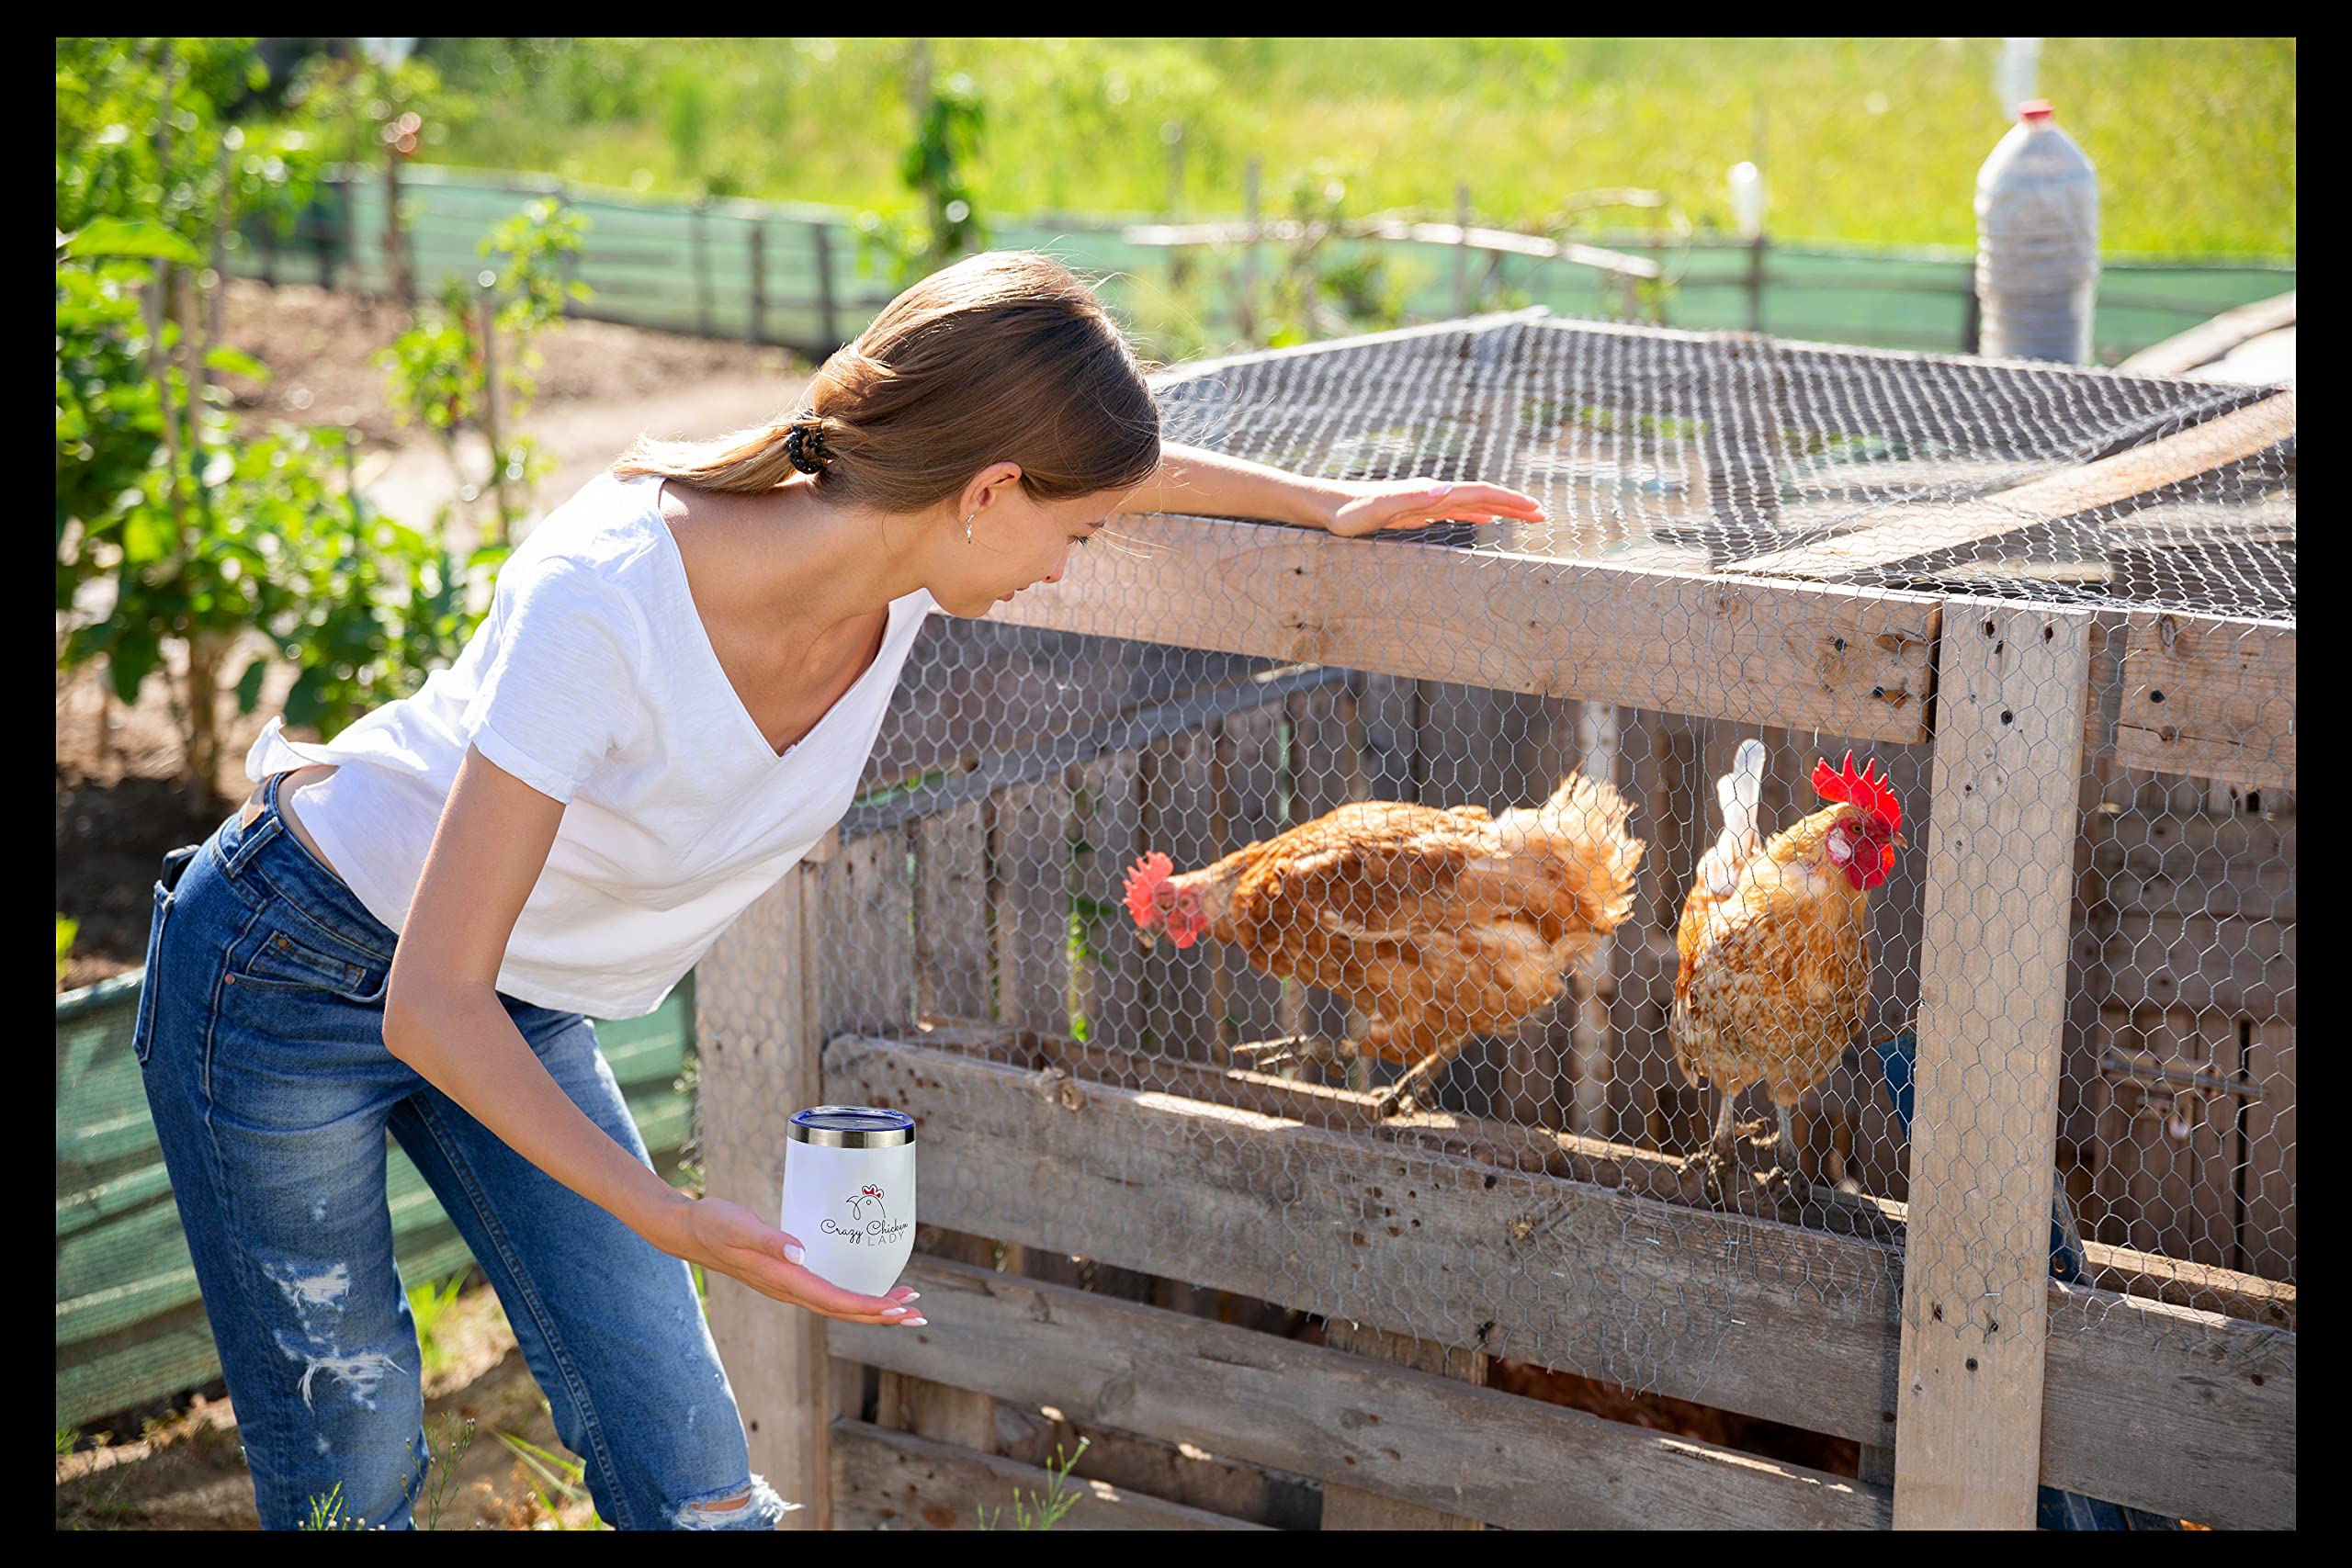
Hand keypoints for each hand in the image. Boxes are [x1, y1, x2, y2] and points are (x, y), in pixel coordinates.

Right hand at [646, 1194, 923, 1326]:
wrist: (688, 1230)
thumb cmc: (714, 1223)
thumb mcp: (738, 1226)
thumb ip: (769, 1240)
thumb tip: (801, 1254)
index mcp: (784, 1279)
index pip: (835, 1302)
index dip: (870, 1307)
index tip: (901, 1308)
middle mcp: (789, 1288)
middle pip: (843, 1311)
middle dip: (883, 1314)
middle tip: (919, 1313)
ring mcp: (788, 1285)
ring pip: (837, 1305)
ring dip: (873, 1308)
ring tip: (905, 1304)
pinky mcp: (786, 1276)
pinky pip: (827, 1294)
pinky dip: (854, 1297)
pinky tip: (868, 1290)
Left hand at [1315, 478, 1547, 537]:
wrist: (1327, 507)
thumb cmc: (1348, 515)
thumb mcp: (1376, 510)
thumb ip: (1408, 499)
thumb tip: (1444, 489)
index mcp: (1429, 493)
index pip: (1478, 494)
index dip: (1508, 501)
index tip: (1535, 510)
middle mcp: (1431, 494)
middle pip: (1482, 496)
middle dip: (1513, 505)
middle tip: (1543, 516)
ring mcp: (1425, 501)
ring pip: (1472, 503)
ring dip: (1499, 509)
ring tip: (1524, 517)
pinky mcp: (1416, 511)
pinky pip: (1454, 512)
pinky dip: (1475, 514)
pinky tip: (1483, 520)